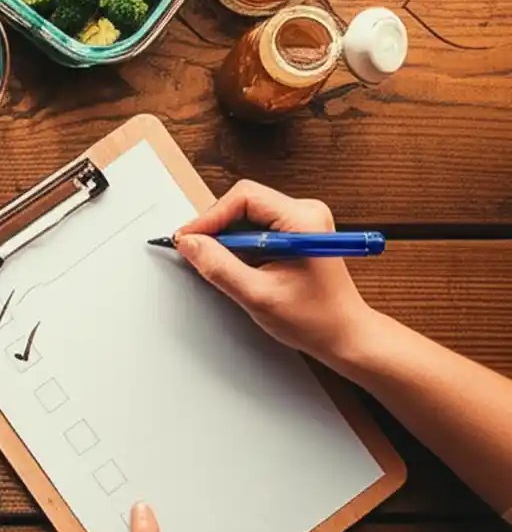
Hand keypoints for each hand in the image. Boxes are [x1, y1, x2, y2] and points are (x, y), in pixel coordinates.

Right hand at [174, 180, 384, 362]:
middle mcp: (305, 212)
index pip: (243, 197)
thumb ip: (219, 266)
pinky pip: (255, 226)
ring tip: (223, 265)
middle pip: (243, 202)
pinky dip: (239, 244)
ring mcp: (301, 220)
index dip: (210, 217)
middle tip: (198, 253)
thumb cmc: (314, 318)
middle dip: (216, 227)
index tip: (187, 239)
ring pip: (246, 214)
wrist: (343, 334)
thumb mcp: (257, 295)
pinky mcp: (295, 231)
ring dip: (228, 238)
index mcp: (303, 220)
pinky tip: (240, 266)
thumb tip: (189, 243)